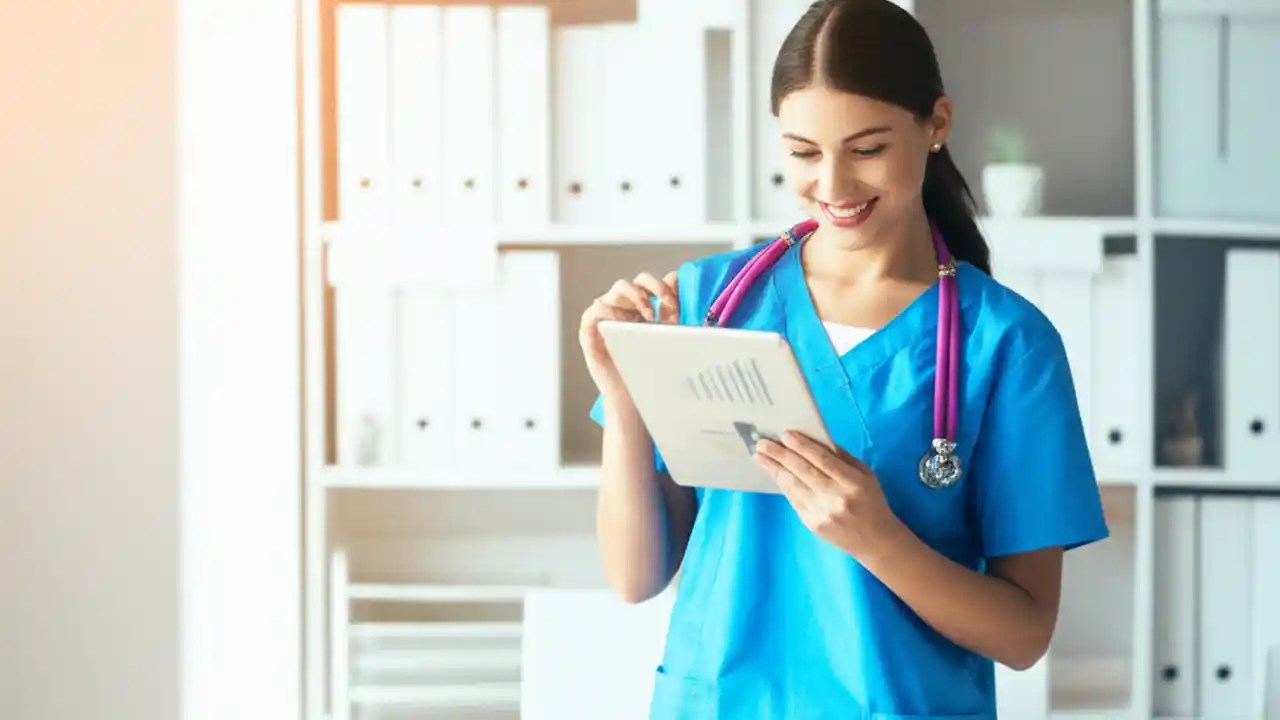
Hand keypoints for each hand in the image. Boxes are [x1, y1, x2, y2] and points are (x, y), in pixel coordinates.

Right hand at [579, 271, 679, 396]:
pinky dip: (613, 310)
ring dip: (637, 297)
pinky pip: (597, 308)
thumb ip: (669, 308)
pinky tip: (626, 322)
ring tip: (648, 318)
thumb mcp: (664, 335)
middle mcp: (621, 307)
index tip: (674, 304)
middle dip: (654, 287)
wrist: (633, 398)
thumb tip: (674, 276)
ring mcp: (604, 316)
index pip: (650, 282)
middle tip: (665, 304)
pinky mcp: (589, 329)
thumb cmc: (648, 368)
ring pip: (619, 287)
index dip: (664, 287)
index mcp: (639, 307)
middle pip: (636, 280)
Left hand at [754, 431, 904, 562]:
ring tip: (760, 456)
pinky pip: (794, 499)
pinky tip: (775, 473)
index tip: (785, 434)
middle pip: (803, 471)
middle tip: (762, 443)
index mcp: (853, 483)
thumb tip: (814, 439)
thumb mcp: (866, 475)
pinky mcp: (812, 524)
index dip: (803, 446)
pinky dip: (783, 484)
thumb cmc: (871, 501)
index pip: (823, 461)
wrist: (875, 541)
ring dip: (775, 469)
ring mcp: (822, 513)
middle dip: (780, 455)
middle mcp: (836, 498)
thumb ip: (841, 457)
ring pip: (794, 486)